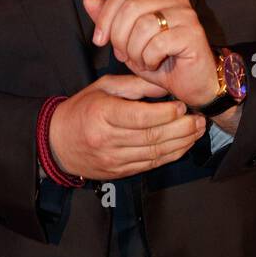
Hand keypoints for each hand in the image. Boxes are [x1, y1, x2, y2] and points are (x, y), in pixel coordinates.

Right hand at [48, 73, 206, 180]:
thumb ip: (135, 84)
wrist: (56, 143)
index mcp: (102, 114)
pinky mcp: (119, 171)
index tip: (181, 106)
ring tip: (197, 131)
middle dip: (181, 129)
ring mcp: (114, 159)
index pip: (140, 117)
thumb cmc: (81, 109)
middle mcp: (108, 139)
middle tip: (198, 119)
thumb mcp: (103, 87)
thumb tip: (164, 86)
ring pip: (155, 153)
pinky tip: (183, 145)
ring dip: (181, 143)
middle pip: (152, 136)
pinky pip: (150, 164)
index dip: (165, 113)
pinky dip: (170, 155)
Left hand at [82, 0, 220, 110]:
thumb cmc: (162, 63)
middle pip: (130, 7)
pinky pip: (158, 43)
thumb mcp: (127, 42)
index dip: (104, 18)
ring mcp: (186, 15)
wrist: (193, 85)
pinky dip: (149, 58)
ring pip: (143, 26)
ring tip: (142, 61)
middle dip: (119, 37)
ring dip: (135, 51)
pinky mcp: (193, 33)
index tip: (99, 40)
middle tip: (124, 55)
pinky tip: (154, 64)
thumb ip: (109, 20)